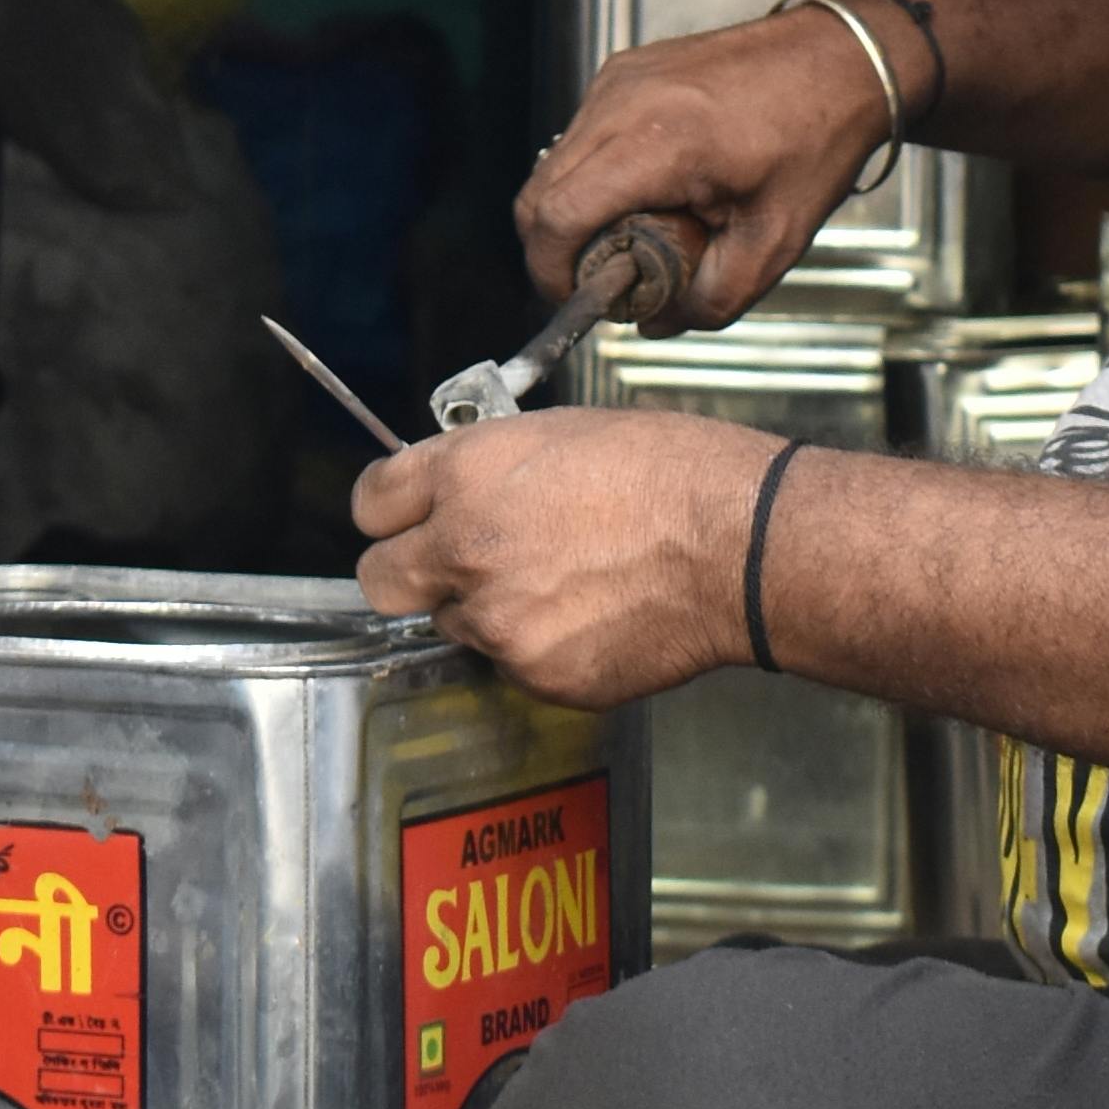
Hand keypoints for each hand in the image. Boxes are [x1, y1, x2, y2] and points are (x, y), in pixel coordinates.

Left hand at [354, 404, 756, 702]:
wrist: (738, 543)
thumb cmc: (672, 474)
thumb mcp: (563, 435)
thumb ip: (492, 469)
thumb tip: (465, 492)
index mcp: (467, 474)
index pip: (370, 500)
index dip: (390, 509)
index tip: (404, 515)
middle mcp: (465, 548)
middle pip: (380, 580)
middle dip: (407, 572)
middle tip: (449, 564)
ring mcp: (497, 619)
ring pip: (452, 624)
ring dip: (484, 609)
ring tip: (557, 583)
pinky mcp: (534, 672)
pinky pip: (510, 664)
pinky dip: (537, 646)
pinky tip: (590, 615)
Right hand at [517, 7, 906, 320]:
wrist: (841, 59)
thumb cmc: (815, 140)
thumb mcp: (773, 243)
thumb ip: (709, 300)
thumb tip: (653, 322)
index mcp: (657, 141)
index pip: (557, 215)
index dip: (551, 272)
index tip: (578, 300)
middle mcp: (622, 101)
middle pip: (537, 193)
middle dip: (557, 250)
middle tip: (603, 279)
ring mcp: (617, 80)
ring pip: (553, 164)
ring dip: (575, 211)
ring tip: (637, 232)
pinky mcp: (622, 70)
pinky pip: (581, 136)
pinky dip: (595, 175)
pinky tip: (649, 190)